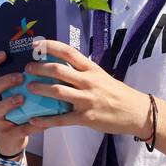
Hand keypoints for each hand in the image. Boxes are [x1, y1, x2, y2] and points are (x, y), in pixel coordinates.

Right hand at [0, 50, 40, 155]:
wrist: (13, 137)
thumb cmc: (21, 107)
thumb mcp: (23, 91)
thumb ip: (30, 78)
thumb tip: (51, 59)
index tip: (3, 53)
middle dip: (3, 81)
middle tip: (20, 77)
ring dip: (8, 103)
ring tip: (22, 98)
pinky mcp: (9, 133)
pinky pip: (18, 130)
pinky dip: (30, 126)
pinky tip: (40, 122)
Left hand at [22, 38, 150, 136]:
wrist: (137, 112)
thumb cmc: (119, 94)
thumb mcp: (103, 77)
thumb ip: (84, 72)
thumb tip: (64, 66)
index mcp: (92, 69)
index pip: (68, 52)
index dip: (50, 46)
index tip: (36, 45)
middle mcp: (88, 82)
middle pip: (58, 70)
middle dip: (39, 68)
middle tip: (27, 69)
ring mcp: (87, 100)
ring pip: (57, 91)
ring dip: (39, 88)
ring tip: (29, 88)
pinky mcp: (86, 118)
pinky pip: (61, 119)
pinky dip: (45, 119)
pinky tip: (34, 119)